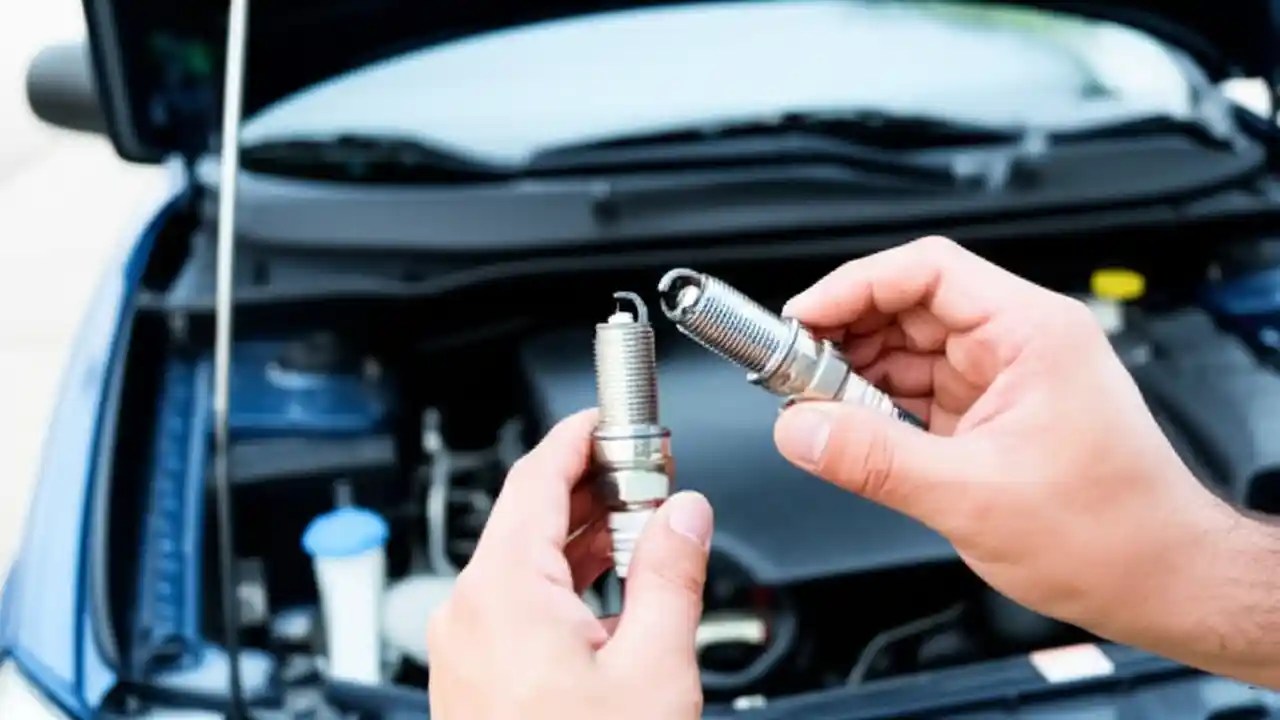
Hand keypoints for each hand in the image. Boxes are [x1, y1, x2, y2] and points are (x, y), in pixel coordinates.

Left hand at [426, 409, 714, 718]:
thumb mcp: (653, 670)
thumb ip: (672, 578)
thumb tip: (687, 513)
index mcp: (503, 592)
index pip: (536, 476)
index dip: (580, 436)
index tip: (613, 418)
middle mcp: (467, 613)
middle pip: (529, 515)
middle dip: (594, 489)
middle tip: (651, 478)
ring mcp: (462, 648)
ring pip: (522, 564)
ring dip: (582, 541)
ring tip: (642, 534)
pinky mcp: (470, 678)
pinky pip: (513, 608)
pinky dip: (560, 587)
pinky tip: (609, 596)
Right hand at [772, 236, 1279, 685]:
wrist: (1161, 582)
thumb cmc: (1113, 533)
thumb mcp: (972, 496)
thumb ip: (874, 459)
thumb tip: (800, 431)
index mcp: (1032, 332)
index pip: (927, 271)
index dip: (854, 286)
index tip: (802, 318)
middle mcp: (1019, 344)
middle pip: (909, 308)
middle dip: (846, 335)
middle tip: (793, 371)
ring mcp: (1005, 380)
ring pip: (908, 352)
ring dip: (856, 375)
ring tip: (815, 407)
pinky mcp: (992, 416)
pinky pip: (918, 393)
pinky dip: (878, 408)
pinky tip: (851, 430)